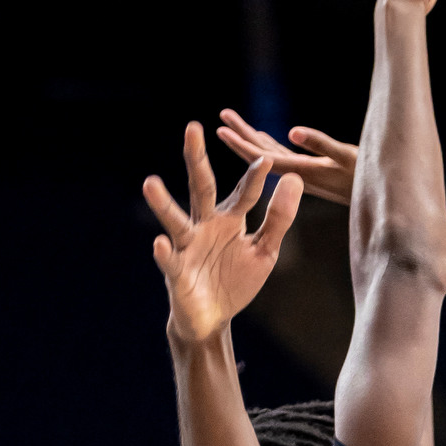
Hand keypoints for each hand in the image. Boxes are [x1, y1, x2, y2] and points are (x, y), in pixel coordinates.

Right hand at [144, 123, 301, 343]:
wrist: (212, 318)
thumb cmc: (236, 280)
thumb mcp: (265, 250)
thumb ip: (278, 218)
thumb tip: (294, 178)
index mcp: (229, 219)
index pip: (244, 192)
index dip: (256, 177)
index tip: (267, 158)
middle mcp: (205, 226)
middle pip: (201, 188)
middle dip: (197, 160)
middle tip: (192, 128)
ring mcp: (188, 247)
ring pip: (175, 220)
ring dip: (163, 203)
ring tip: (150, 182)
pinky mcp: (176, 272)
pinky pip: (169, 260)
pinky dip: (164, 253)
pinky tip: (160, 243)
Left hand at [216, 112, 356, 205]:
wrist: (384, 204)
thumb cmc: (368, 178)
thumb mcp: (346, 157)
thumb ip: (321, 144)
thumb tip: (292, 132)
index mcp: (302, 173)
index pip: (264, 159)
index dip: (242, 145)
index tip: (222, 131)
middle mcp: (298, 177)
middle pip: (262, 156)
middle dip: (241, 137)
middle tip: (222, 117)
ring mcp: (304, 176)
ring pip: (270, 155)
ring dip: (251, 139)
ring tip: (232, 122)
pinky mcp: (313, 174)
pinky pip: (284, 157)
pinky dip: (270, 145)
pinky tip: (261, 136)